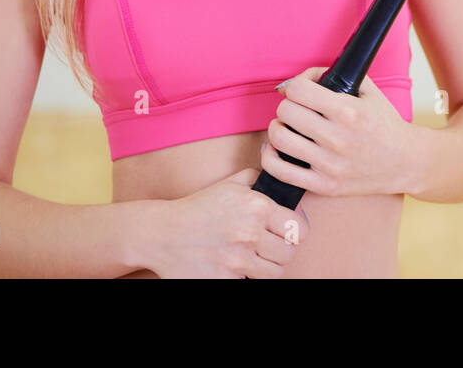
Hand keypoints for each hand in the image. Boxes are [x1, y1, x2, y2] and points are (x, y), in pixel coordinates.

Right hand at [143, 167, 308, 277]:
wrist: (162, 234)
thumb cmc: (198, 209)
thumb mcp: (229, 185)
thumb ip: (259, 180)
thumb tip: (283, 183)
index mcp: (257, 207)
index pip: (300, 229)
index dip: (295, 231)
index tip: (286, 232)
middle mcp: (250, 233)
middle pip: (289, 254)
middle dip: (280, 250)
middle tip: (267, 246)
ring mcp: (238, 261)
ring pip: (275, 273)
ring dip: (266, 266)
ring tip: (253, 258)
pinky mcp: (225, 280)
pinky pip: (251, 282)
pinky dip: (245, 277)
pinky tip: (234, 267)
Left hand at [261, 67, 413, 197]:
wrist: (405, 162)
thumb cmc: (385, 124)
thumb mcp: (369, 92)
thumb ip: (339, 76)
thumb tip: (306, 76)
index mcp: (348, 112)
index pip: (298, 90)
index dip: (296, 85)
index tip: (301, 90)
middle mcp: (338, 138)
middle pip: (286, 112)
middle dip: (288, 105)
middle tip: (296, 108)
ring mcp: (330, 165)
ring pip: (279, 139)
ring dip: (278, 128)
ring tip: (287, 127)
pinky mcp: (325, 185)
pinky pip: (281, 171)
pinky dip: (270, 157)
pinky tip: (278, 149)